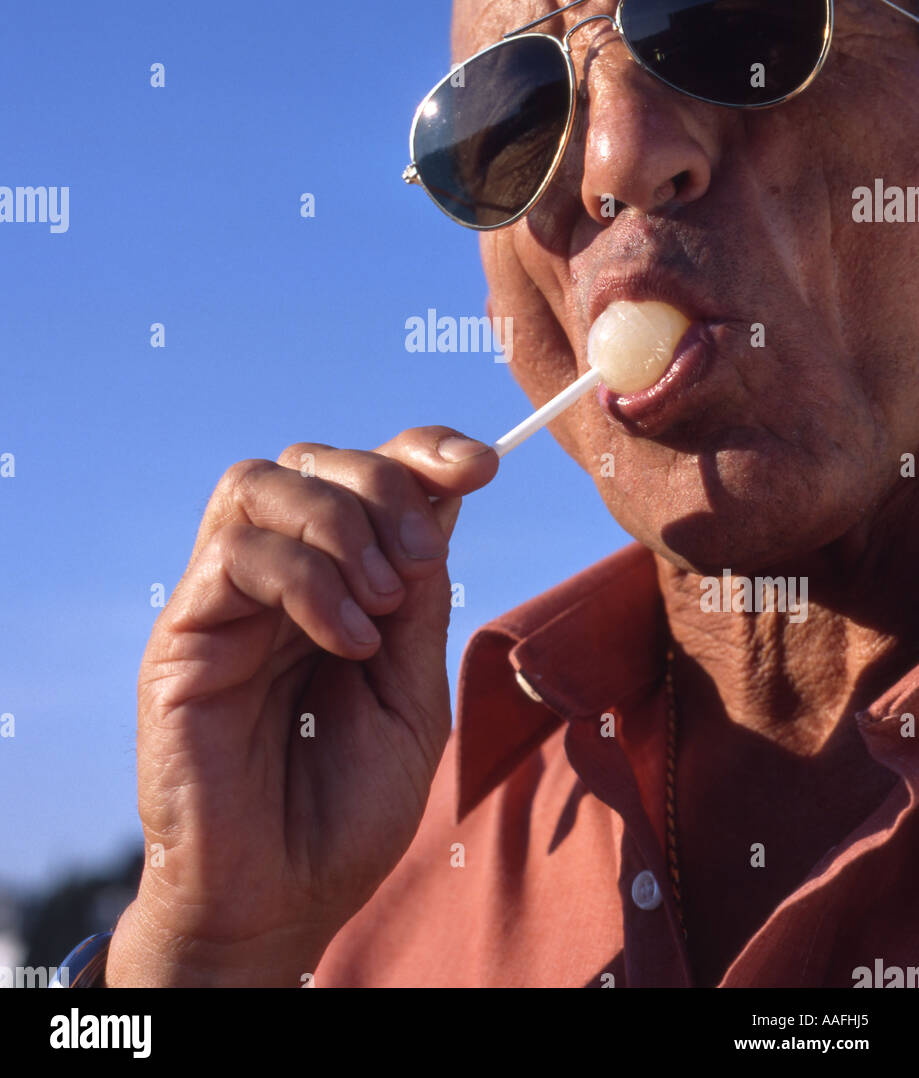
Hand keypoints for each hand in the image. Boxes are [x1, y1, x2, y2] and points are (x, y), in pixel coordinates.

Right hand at [105, 428, 497, 985]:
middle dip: (384, 488)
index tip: (483, 467)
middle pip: (315, 459)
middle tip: (419, 565)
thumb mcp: (412, 694)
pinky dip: (307, 580)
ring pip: (261, 482)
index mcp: (339, 582)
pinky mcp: (185, 632)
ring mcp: (226, 599)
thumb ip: (418, 603)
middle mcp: (278, 576)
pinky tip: (345, 642)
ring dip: (340, 524)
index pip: (366, 475)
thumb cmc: (346, 808)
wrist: (280, 900)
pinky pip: (237, 552)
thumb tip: (440, 506)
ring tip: (379, 605)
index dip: (422, 450)